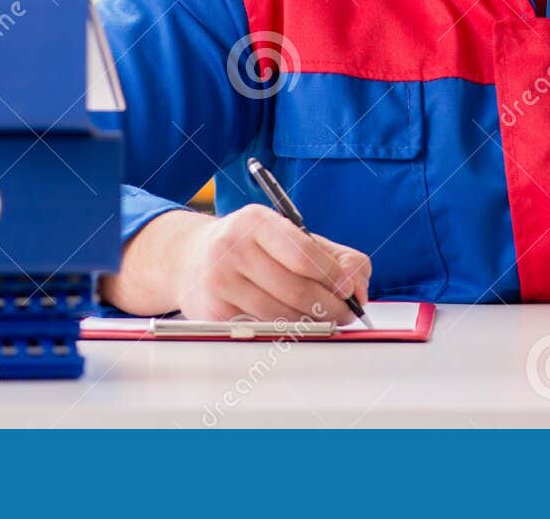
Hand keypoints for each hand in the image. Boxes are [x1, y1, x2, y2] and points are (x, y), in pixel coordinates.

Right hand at [101, 205, 371, 323]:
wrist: (190, 259)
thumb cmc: (250, 246)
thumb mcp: (286, 235)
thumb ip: (331, 255)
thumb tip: (359, 285)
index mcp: (256, 221)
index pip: (304, 254)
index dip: (334, 276)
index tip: (351, 289)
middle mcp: (233, 248)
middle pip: (296, 289)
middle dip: (330, 306)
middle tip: (346, 313)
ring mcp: (220, 282)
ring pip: (281, 314)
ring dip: (311, 322)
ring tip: (324, 319)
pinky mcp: (214, 312)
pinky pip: (263, 327)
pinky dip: (285, 328)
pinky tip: (293, 321)